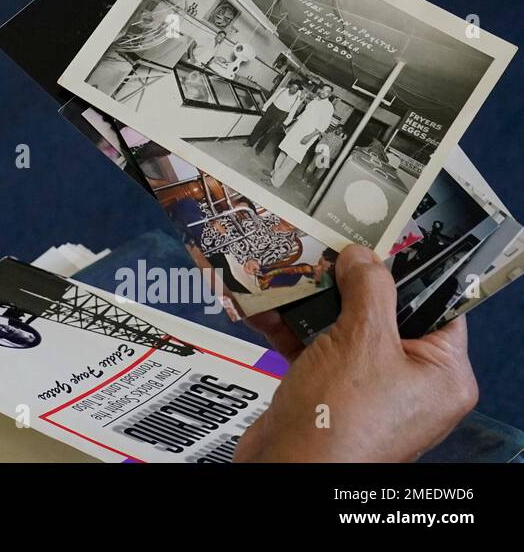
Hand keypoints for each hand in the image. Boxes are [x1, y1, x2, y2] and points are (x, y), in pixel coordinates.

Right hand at [236, 246, 476, 461]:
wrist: (288, 469)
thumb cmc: (339, 421)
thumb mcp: (362, 341)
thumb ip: (368, 290)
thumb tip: (363, 258)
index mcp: (441, 375)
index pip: (437, 306)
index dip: (410, 271)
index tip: (382, 238)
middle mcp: (410, 384)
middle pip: (383, 314)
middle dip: (348, 283)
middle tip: (327, 250)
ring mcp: (367, 391)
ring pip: (343, 330)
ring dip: (311, 303)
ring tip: (288, 272)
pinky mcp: (328, 395)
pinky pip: (315, 350)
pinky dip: (291, 329)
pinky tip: (265, 306)